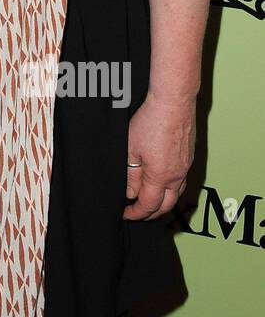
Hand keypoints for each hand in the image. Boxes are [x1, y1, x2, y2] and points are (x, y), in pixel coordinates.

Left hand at [124, 92, 195, 220]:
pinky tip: (163, 183)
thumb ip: (131, 175)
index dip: (136, 213)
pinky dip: (172, 190)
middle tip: (138, 213)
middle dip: (151, 214)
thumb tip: (130, 194)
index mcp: (161, 176)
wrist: (174, 102)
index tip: (126, 214)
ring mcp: (186, 166)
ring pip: (177, 194)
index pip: (149, 205)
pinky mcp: (190, 156)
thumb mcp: (131, 149)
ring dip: (164, 203)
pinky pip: (182, 181)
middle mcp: (177, 175)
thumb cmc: (150, 122)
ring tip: (150, 202)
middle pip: (167, 205)